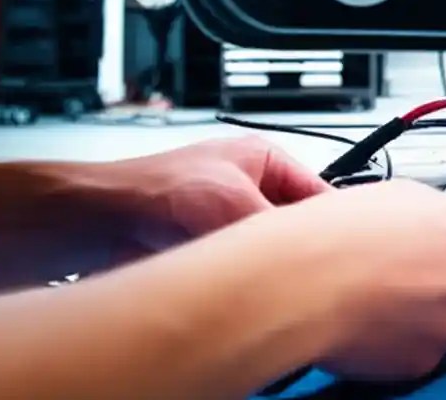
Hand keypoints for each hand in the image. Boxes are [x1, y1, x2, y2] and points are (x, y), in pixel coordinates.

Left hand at [103, 136, 329, 260]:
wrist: (101, 221)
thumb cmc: (159, 190)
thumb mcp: (239, 206)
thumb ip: (284, 231)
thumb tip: (317, 255)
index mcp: (264, 159)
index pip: (318, 192)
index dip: (330, 222)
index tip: (344, 248)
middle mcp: (248, 185)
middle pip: (292, 225)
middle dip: (294, 247)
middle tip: (305, 270)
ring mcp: (227, 217)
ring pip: (266, 250)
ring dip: (264, 264)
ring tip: (266, 275)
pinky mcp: (208, 247)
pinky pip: (241, 267)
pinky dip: (244, 277)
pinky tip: (245, 286)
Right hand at [279, 180, 445, 380]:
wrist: (307, 280)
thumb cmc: (338, 233)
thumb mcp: (397, 195)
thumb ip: (433, 216)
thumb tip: (434, 225)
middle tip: (403, 283)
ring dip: (422, 318)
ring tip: (375, 298)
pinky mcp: (426, 359)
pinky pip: (418, 353)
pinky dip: (398, 343)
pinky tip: (368, 322)